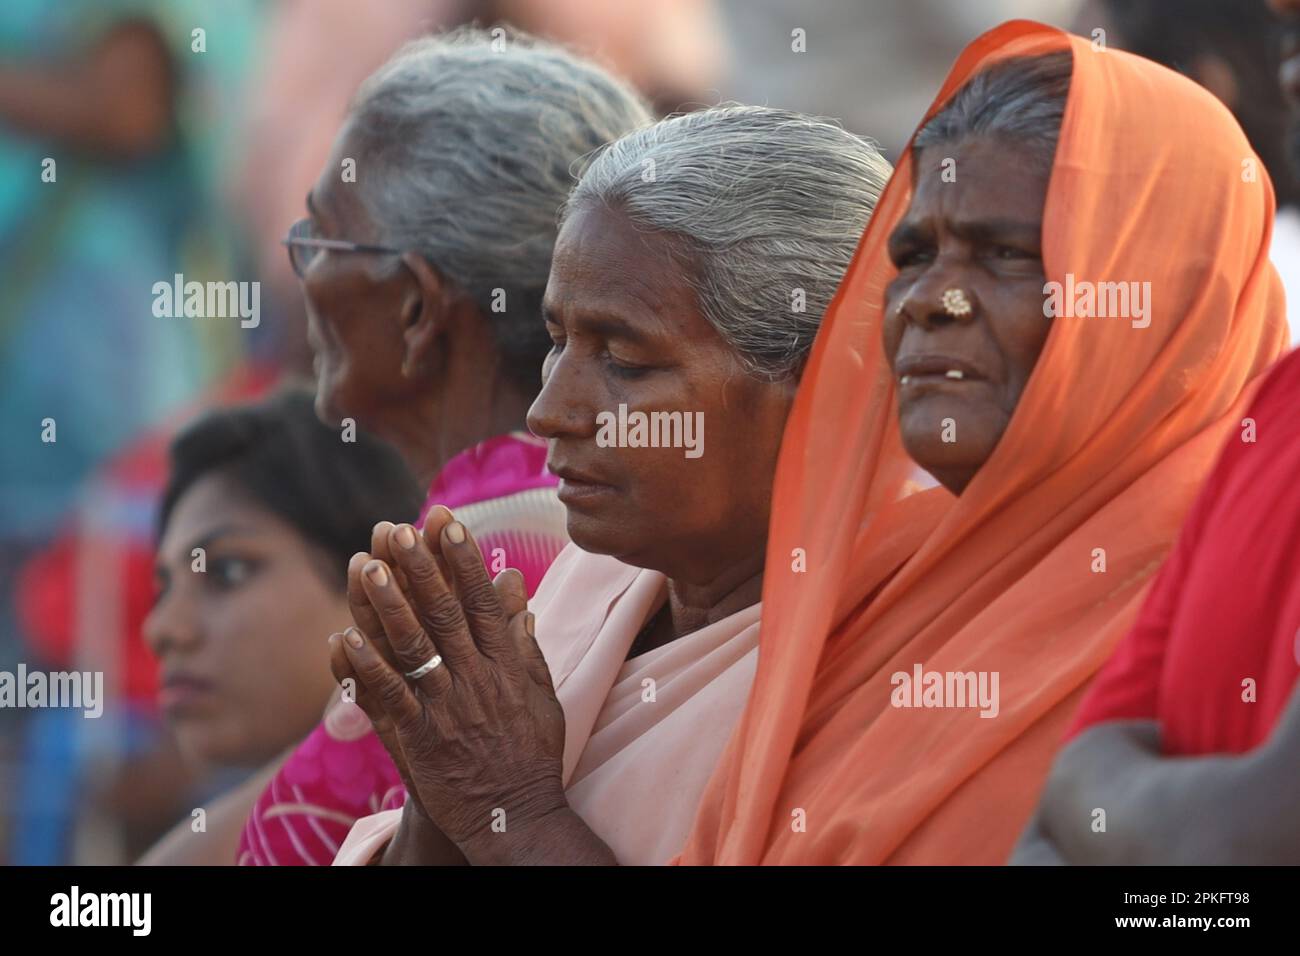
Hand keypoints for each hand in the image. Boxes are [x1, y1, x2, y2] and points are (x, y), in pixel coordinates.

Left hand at [336, 506, 568, 857]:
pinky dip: (365, 668)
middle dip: (422, 569)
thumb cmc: (531, 755)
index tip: (449, 524)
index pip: (484, 603)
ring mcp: (447, 708)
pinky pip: (388, 699)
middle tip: (401, 529)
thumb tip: (518, 600)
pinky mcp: (420, 739)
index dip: (465, 561)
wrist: (516, 817)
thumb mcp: (542, 696)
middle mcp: (477, 680)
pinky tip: (342, 639)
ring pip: (414, 649)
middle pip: (446, 614)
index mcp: (506, 666)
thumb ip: (525, 647)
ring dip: (388, 606)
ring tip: (365, 567)